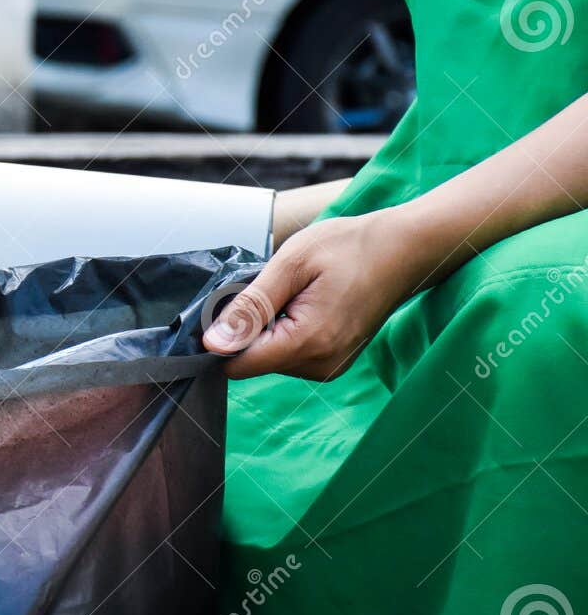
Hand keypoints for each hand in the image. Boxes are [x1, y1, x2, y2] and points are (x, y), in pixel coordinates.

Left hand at [203, 207, 436, 379]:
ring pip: (270, 357)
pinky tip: (303, 302)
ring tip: (293, 292)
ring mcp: (330, 366)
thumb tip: (212, 344)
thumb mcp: (290, 265)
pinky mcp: (333, 360)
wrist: (403, 249)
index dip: (222, 338)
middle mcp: (321, 365)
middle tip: (273, 287)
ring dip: (267, 327)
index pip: (238, 365)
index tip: (231, 303)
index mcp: (309, 343)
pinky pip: (290, 352)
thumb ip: (250, 307)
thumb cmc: (350, 247)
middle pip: (253, 361)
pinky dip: (285, 329)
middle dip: (248, 327)